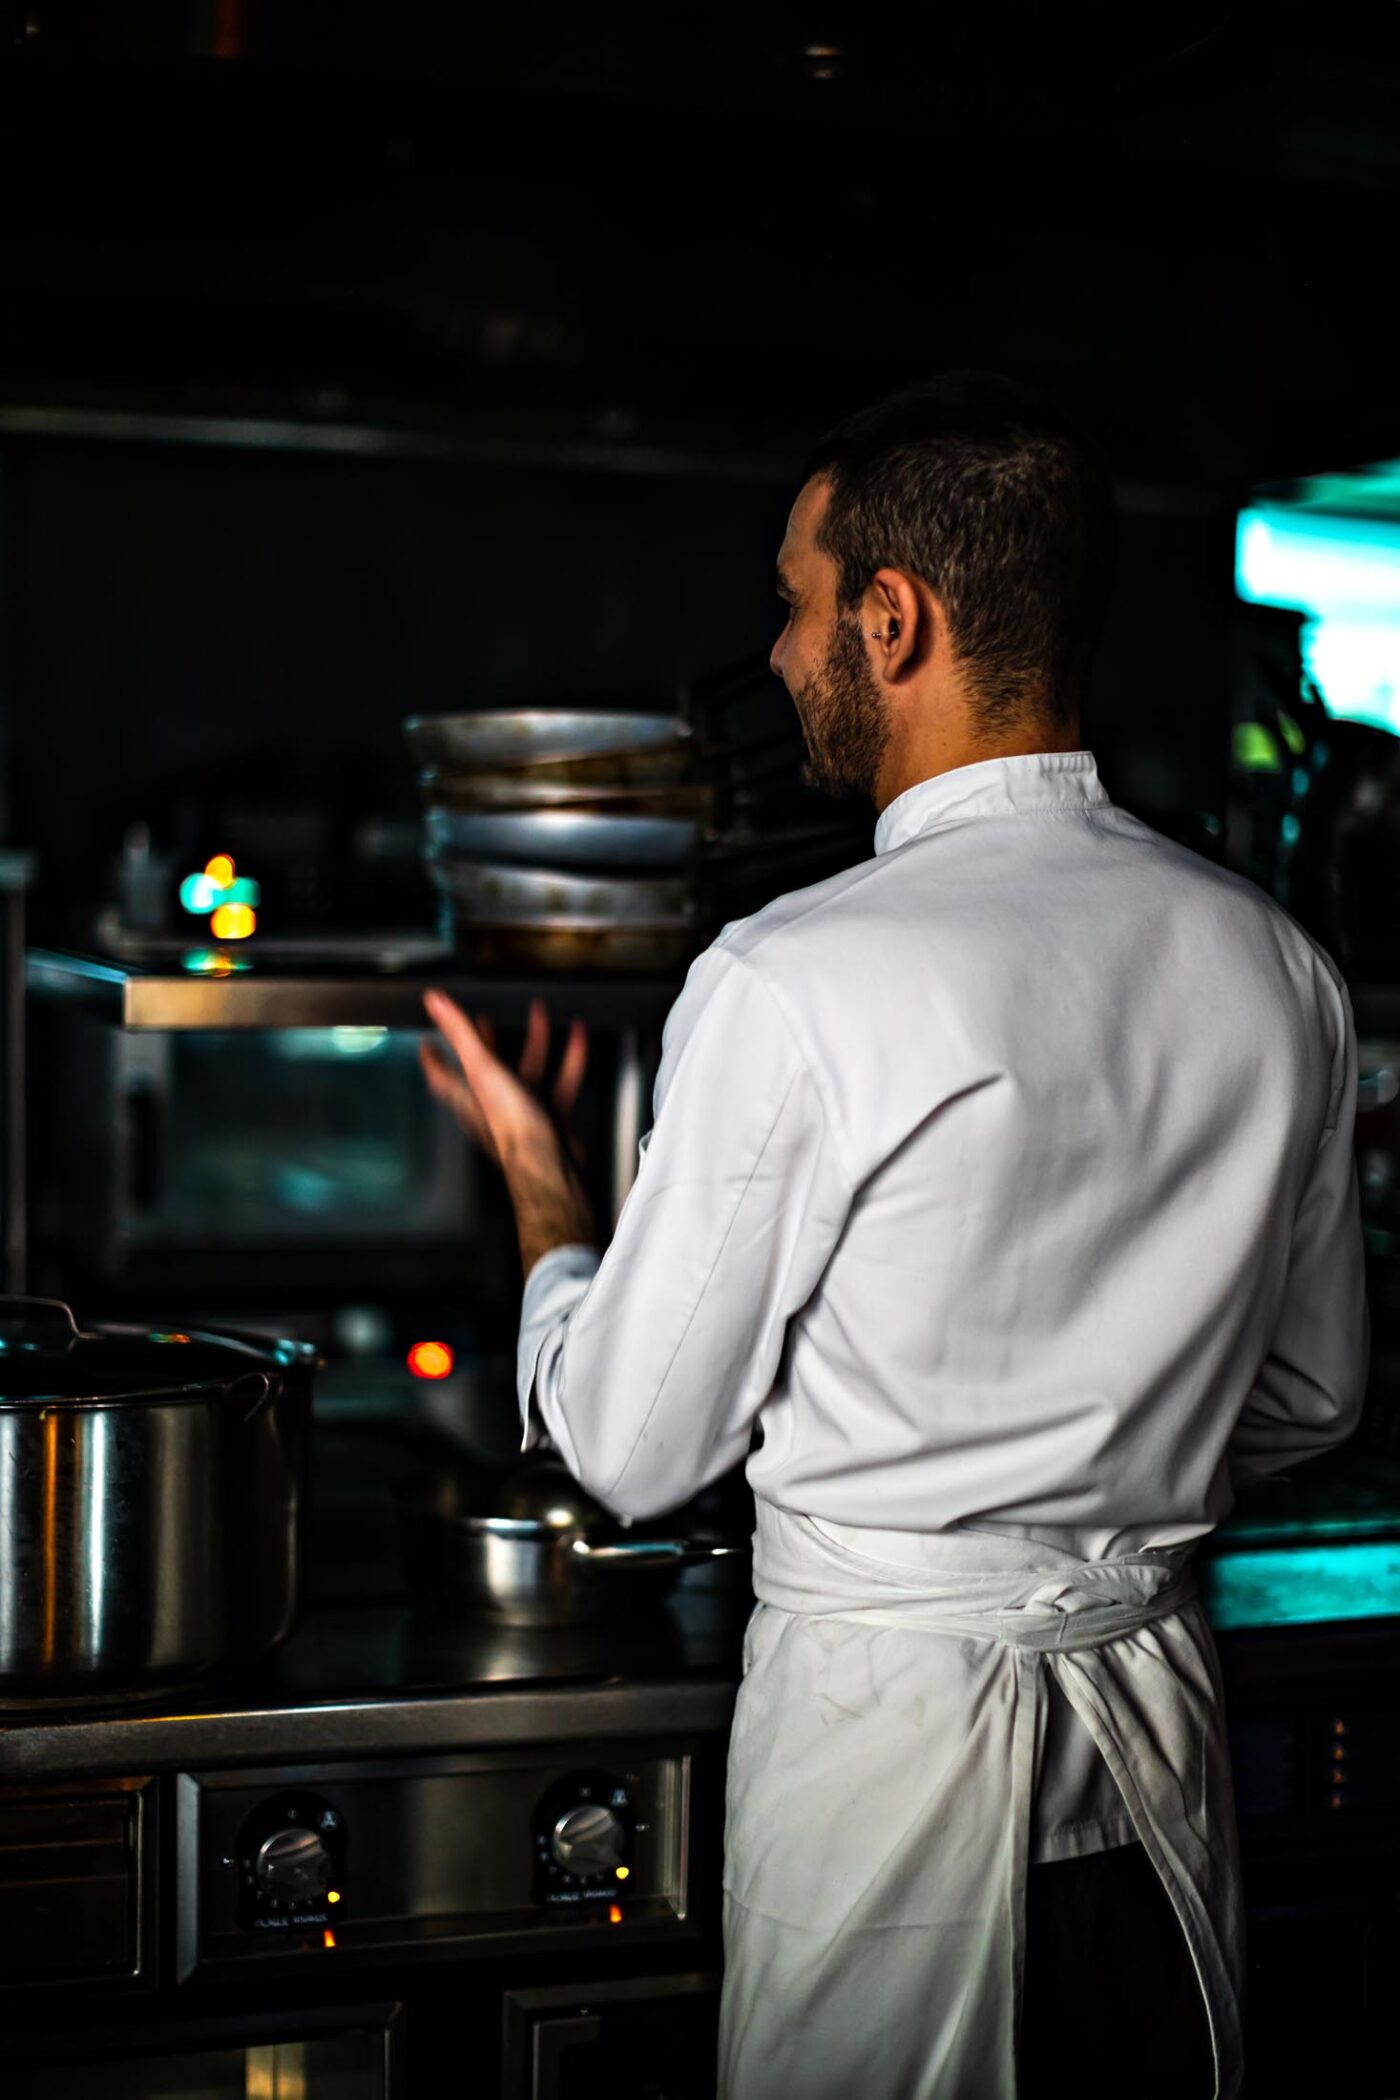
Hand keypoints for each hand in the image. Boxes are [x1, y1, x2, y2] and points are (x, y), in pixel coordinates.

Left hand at [420, 991, 587, 1170]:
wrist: (549, 1162)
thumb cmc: (511, 1125)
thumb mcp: (482, 1070)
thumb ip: (460, 1034)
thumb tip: (434, 1001)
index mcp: (469, 1094)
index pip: (440, 1075)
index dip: (432, 1059)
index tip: (427, 1043)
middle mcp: (491, 1103)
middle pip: (484, 1067)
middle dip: (484, 1041)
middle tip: (482, 1021)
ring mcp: (520, 1110)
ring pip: (526, 1069)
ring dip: (535, 1041)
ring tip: (541, 1014)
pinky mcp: (548, 1116)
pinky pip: (560, 1081)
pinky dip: (570, 1059)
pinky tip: (578, 1039)